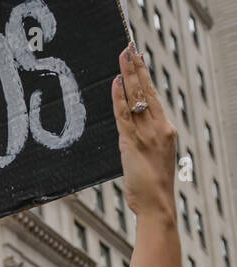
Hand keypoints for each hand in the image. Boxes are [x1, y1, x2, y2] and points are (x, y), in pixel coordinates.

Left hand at [112, 44, 178, 220]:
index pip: (153, 97)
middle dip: (137, 68)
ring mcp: (147, 134)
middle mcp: (159, 127)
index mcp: (165, 129)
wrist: (156, 203)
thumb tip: (128, 132)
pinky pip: (124, 116)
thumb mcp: (150, 157)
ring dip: (128, 75)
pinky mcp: (132, 143)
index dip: (144, 77)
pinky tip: (116, 83)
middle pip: (146, 91)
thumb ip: (141, 140)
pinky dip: (119, 98)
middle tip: (129, 49)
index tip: (138, 60)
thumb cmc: (151, 185)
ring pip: (136, 99)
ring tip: (123, 56)